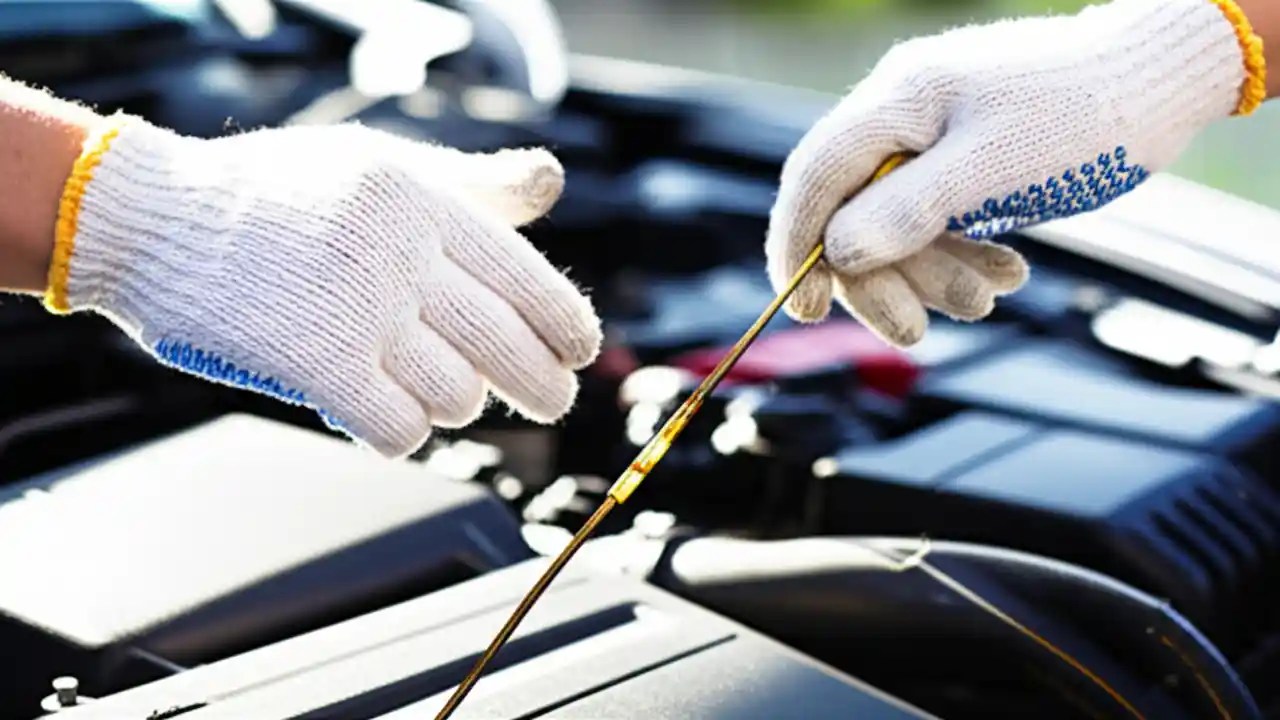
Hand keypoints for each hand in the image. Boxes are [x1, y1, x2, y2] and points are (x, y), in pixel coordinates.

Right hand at [46, 118, 601, 457]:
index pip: (529, 279)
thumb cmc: (274, 191)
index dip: (569, 328)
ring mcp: (358, 311)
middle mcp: (399, 252)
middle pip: (507, 346)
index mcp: (423, 200)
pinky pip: (400, 430)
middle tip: (552, 403)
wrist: (153, 218)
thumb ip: (470, 182)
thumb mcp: (378, 162)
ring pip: (457, 394)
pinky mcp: (315, 365)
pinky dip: (402, 432)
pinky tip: (386, 415)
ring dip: (452, 402)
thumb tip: (550, 182)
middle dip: (543, 387)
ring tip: (427, 386)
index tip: (580, 354)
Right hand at [767, 0, 1262, 346]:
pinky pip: (940, 218)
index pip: (814, 175)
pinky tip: (1006, 274)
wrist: (1159, 78)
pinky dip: (963, 254)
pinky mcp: (967, 159)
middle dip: (883, 279)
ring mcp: (934, 138)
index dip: (797, 245)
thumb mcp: (993, 169)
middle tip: (916, 333)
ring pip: (898, 223)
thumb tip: (838, 253)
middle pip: (853, 212)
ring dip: (932, 274)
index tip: (806, 310)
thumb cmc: (1084, 115)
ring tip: (988, 298)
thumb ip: (908, 209)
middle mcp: (903, 116)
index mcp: (896, 102)